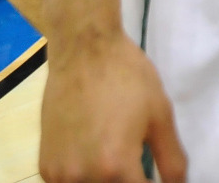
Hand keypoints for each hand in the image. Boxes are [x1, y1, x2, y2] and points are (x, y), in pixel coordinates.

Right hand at [40, 30, 186, 182]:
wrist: (83, 49)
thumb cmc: (127, 77)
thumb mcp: (161, 116)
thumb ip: (172, 160)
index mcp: (117, 166)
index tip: (153, 176)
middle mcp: (85, 176)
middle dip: (130, 182)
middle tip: (137, 166)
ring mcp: (61, 174)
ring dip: (107, 182)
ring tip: (115, 160)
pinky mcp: (46, 166)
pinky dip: (84, 179)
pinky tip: (94, 161)